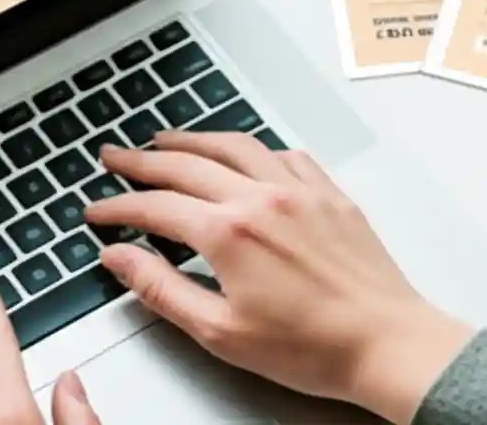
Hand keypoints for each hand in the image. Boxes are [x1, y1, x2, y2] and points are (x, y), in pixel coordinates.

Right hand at [88, 132, 472, 424]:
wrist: (388, 346)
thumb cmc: (312, 348)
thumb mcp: (220, 331)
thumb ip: (161, 289)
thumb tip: (120, 258)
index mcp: (228, 233)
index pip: (154, 206)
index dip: (118, 206)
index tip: (98, 210)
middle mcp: (260, 199)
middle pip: (185, 164)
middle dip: (140, 160)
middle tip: (113, 157)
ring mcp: (298, 190)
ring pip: (233, 145)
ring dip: (192, 139)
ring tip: (165, 139)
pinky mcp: (328, 194)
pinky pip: (283, 154)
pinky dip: (252, 148)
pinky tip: (243, 155)